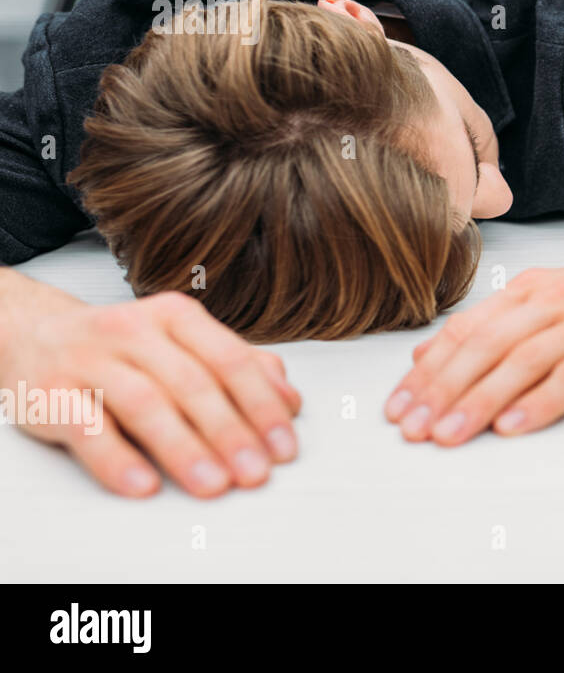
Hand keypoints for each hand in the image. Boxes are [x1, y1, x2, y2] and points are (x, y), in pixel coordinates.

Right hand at [0, 272, 300, 497]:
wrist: (34, 337)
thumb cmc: (125, 349)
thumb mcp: (183, 345)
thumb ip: (238, 367)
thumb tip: (290, 401)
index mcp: (176, 315)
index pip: (230, 360)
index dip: (262, 406)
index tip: (285, 447)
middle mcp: (133, 329)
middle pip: (192, 384)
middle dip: (231, 433)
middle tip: (256, 473)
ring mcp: (88, 359)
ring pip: (144, 404)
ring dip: (184, 448)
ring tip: (214, 484)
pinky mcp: (49, 393)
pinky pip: (86, 428)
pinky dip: (117, 460)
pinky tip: (146, 485)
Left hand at [384, 257, 563, 444]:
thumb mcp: (546, 299)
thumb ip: (491, 326)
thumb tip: (428, 354)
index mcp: (528, 289)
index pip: (465, 330)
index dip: (426, 371)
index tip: (398, 405)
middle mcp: (551, 302)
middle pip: (484, 347)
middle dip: (441, 390)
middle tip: (411, 427)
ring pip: (520, 363)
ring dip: (479, 402)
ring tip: (448, 435)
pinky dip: (540, 403)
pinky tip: (513, 426)